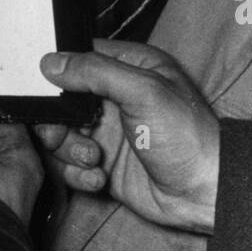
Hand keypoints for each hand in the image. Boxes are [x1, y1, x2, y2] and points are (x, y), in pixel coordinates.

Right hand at [37, 41, 219, 233]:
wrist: (204, 192)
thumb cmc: (188, 136)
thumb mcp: (143, 91)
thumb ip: (95, 72)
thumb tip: (52, 62)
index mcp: (130, 68)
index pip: (81, 58)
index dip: (59, 72)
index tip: (47, 89)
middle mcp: (115, 98)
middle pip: (63, 100)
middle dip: (58, 121)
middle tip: (61, 133)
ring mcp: (108, 132)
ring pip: (62, 134)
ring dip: (69, 150)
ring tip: (93, 158)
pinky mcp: (104, 163)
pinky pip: (71, 164)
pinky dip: (77, 173)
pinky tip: (99, 177)